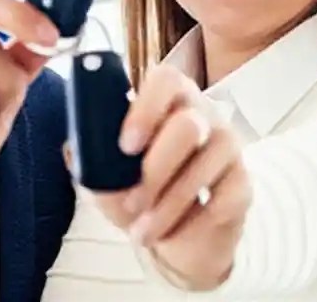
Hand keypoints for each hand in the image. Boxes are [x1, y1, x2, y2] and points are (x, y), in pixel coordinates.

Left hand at [90, 65, 251, 289]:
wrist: (181, 237)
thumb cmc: (142, 193)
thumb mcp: (109, 178)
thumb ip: (92, 160)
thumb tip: (73, 148)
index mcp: (168, 100)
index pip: (167, 80)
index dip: (146, 109)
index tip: (125, 145)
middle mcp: (204, 115)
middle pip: (187, 125)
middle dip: (153, 170)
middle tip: (131, 201)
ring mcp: (228, 147)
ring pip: (203, 165)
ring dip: (166, 205)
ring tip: (141, 230)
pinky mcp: (243, 184)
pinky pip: (221, 200)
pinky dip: (189, 223)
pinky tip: (171, 234)